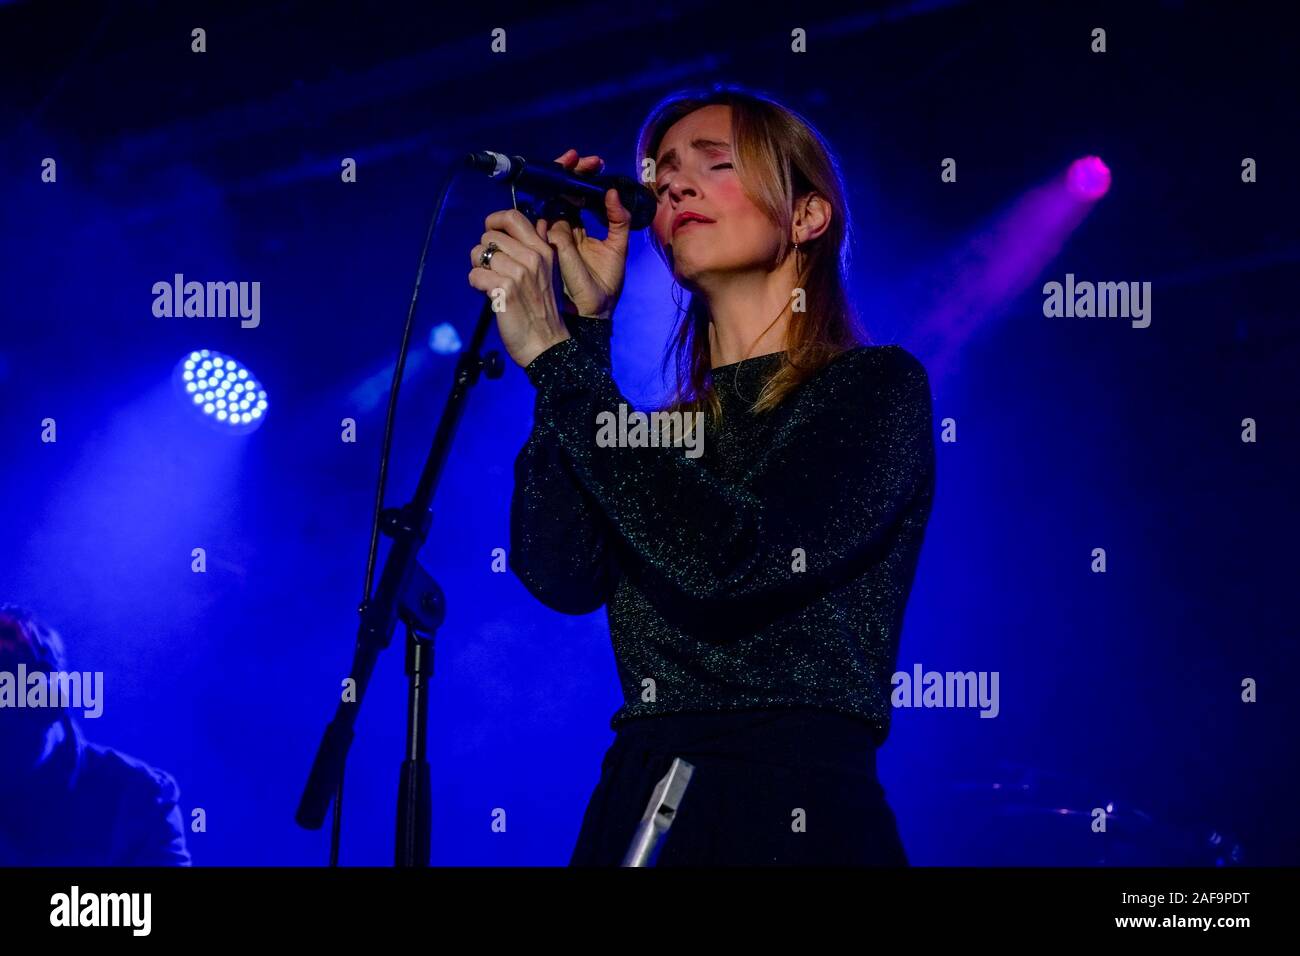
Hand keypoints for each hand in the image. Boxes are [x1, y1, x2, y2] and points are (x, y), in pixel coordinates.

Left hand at [467, 208, 570, 367]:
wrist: (547, 344)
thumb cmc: (545, 310)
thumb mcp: (550, 273)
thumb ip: (540, 247)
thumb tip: (538, 223)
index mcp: (543, 250)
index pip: (513, 217)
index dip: (494, 221)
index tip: (491, 232)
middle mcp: (533, 258)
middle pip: (490, 236)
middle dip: (485, 252)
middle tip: (493, 270)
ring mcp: (519, 273)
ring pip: (479, 254)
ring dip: (479, 268)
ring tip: (490, 282)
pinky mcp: (504, 290)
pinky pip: (476, 275)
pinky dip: (477, 284)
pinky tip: (488, 294)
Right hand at [540, 148, 630, 320]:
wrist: (586, 316)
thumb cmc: (602, 288)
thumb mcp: (618, 250)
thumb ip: (617, 221)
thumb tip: (610, 192)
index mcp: (587, 229)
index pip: (583, 195)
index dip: (585, 176)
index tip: (593, 163)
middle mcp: (569, 229)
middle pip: (564, 194)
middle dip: (569, 172)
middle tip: (575, 157)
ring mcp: (555, 236)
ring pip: (552, 204)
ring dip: (556, 184)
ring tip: (566, 166)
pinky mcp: (545, 246)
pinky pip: (542, 223)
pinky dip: (544, 208)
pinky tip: (551, 195)